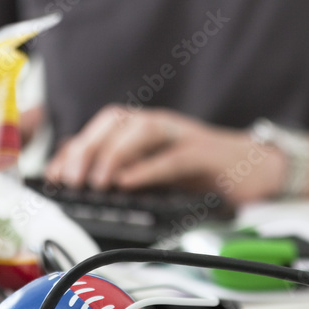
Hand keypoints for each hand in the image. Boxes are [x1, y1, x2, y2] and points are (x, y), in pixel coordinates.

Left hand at [44, 105, 292, 203]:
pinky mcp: (204, 153)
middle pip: (113, 121)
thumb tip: (82, 186)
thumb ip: (125, 175)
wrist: (256, 171)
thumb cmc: (203, 174)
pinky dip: (146, 169)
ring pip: (140, 130)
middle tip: (69, 180)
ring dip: (112, 154)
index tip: (52, 176)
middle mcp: (159, 125)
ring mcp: (182, 135)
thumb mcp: (156, 175)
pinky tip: (127, 184)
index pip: (99, 129)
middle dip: (86, 148)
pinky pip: (171, 156)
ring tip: (96, 183)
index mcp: (143, 129)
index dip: (73, 148)